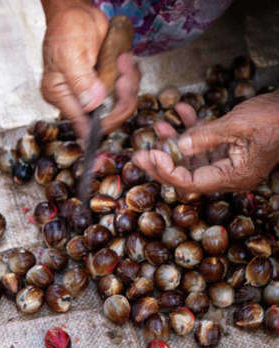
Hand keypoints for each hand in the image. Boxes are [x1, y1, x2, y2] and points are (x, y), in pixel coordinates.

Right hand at [41, 0, 139, 138]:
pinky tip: (125, 62)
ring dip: (129, 85)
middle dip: (122, 99)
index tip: (120, 105)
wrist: (77, 13)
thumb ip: (80, 81)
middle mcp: (75, 99)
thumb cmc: (67, 28)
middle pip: (105, 118)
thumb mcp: (71, 54)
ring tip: (125, 61)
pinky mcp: (105, 86)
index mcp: (60, 96)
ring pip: (118, 106)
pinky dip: (130, 78)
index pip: (83, 124)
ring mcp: (91, 93)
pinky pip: (124, 93)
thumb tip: (92, 104)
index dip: (105, 121)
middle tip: (126, 75)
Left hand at [134, 92, 278, 193]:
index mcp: (232, 177)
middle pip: (186, 174)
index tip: (151, 155)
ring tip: (157, 124)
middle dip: (162, 162)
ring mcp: (228, 160)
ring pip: (192, 155)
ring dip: (174, 139)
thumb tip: (178, 146)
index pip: (191, 183)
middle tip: (139, 153)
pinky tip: (180, 109)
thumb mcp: (237, 126)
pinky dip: (192, 126)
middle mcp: (228, 174)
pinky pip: (205, 141)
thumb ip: (205, 137)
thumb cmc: (275, 118)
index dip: (168, 171)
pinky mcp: (230, 146)